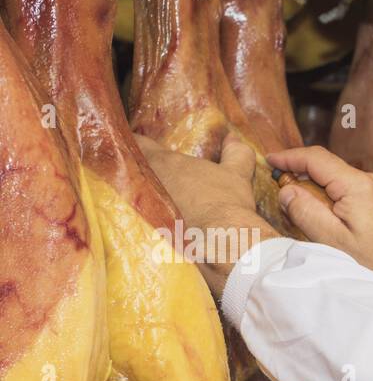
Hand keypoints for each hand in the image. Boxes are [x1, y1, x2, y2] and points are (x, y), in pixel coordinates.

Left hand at [136, 132, 277, 295]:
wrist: (223, 242)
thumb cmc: (227, 203)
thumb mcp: (237, 174)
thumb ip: (235, 153)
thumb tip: (233, 138)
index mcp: (164, 162)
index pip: (136, 142)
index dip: (136, 143)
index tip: (140, 146)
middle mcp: (146, 182)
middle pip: (127, 169)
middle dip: (134, 170)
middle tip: (145, 174)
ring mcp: (142, 209)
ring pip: (129, 196)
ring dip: (136, 196)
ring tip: (149, 201)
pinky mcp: (145, 233)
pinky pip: (136, 221)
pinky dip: (141, 220)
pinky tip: (153, 225)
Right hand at [267, 146, 372, 319]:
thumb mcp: (333, 240)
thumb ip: (306, 212)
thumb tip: (286, 190)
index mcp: (357, 185)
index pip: (316, 158)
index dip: (289, 156)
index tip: (269, 160)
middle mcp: (369, 180)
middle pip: (325, 167)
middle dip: (300, 174)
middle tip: (279, 190)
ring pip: (336, 179)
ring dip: (315, 189)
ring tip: (300, 210)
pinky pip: (348, 189)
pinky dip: (330, 197)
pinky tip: (323, 217)